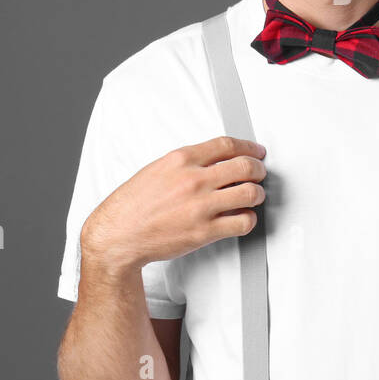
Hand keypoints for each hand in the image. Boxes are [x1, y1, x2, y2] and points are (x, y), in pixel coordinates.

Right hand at [81, 135, 266, 272]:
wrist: (118, 235)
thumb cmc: (133, 204)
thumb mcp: (157, 169)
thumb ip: (187, 162)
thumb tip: (216, 160)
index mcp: (181, 159)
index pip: (227, 144)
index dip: (248, 146)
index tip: (256, 151)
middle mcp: (193, 180)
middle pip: (245, 166)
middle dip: (259, 169)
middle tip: (260, 173)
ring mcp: (201, 206)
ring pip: (251, 193)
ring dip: (257, 194)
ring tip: (253, 196)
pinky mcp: (205, 231)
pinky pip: (243, 222)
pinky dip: (248, 219)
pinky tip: (242, 217)